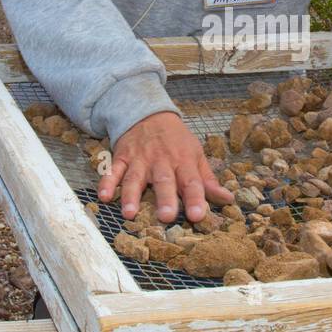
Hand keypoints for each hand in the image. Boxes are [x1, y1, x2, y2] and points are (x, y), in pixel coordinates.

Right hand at [99, 111, 232, 223]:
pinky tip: (104, 197)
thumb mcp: (196, 155)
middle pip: (164, 181)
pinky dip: (107, 182)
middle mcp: (162, 161)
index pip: (192, 182)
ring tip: (130, 214)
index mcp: (183, 161)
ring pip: (136, 178)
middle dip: (165, 198)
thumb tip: (228, 199)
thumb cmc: (176, 140)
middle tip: (166, 217)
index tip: (198, 215)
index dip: (195, 198)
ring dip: (132, 195)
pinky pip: (113, 171)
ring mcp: (140, 159)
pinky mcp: (122, 157)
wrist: (149, 113)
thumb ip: (208, 180)